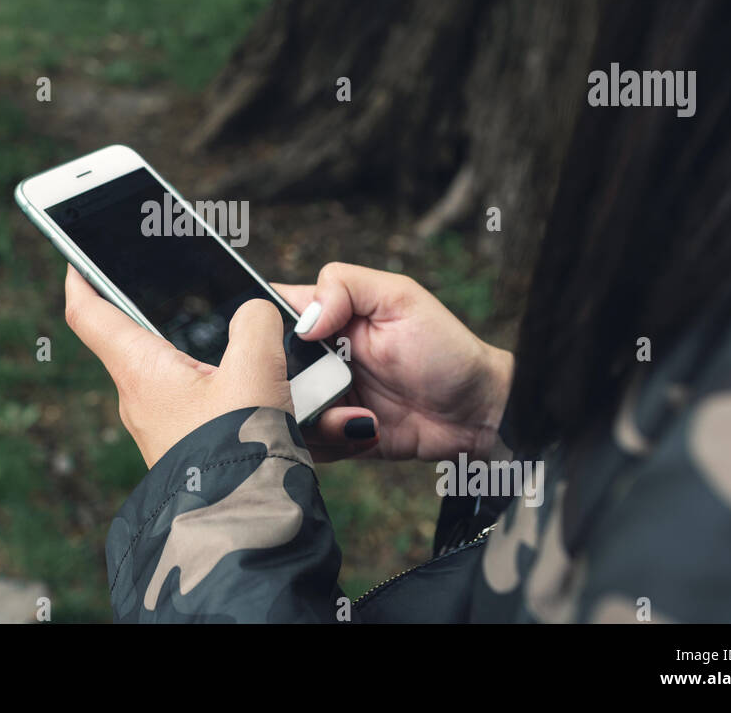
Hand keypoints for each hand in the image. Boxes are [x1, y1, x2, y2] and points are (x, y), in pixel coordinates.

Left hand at [64, 265, 312, 467]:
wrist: (241, 528)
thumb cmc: (238, 450)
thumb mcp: (256, 369)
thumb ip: (255, 323)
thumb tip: (252, 313)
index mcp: (139, 369)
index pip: (89, 313)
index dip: (79, 277)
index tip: (75, 256)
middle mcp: (137, 398)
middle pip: (132, 338)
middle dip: (149, 309)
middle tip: (168, 281)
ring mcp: (158, 426)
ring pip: (166, 372)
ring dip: (187, 349)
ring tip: (227, 332)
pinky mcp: (182, 446)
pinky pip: (188, 400)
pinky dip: (207, 380)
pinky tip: (243, 382)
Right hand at [275, 262, 512, 462]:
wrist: (477, 413)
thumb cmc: (446, 349)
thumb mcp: (400, 298)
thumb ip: (345, 286)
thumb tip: (302, 319)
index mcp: (324, 316)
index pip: (265, 313)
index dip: (254, 327)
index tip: (265, 345)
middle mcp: (314, 358)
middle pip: (263, 371)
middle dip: (285, 386)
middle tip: (322, 389)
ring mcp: (321, 398)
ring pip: (279, 412)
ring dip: (314, 419)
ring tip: (360, 415)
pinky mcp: (333, 435)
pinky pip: (304, 444)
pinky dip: (329, 443)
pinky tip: (364, 433)